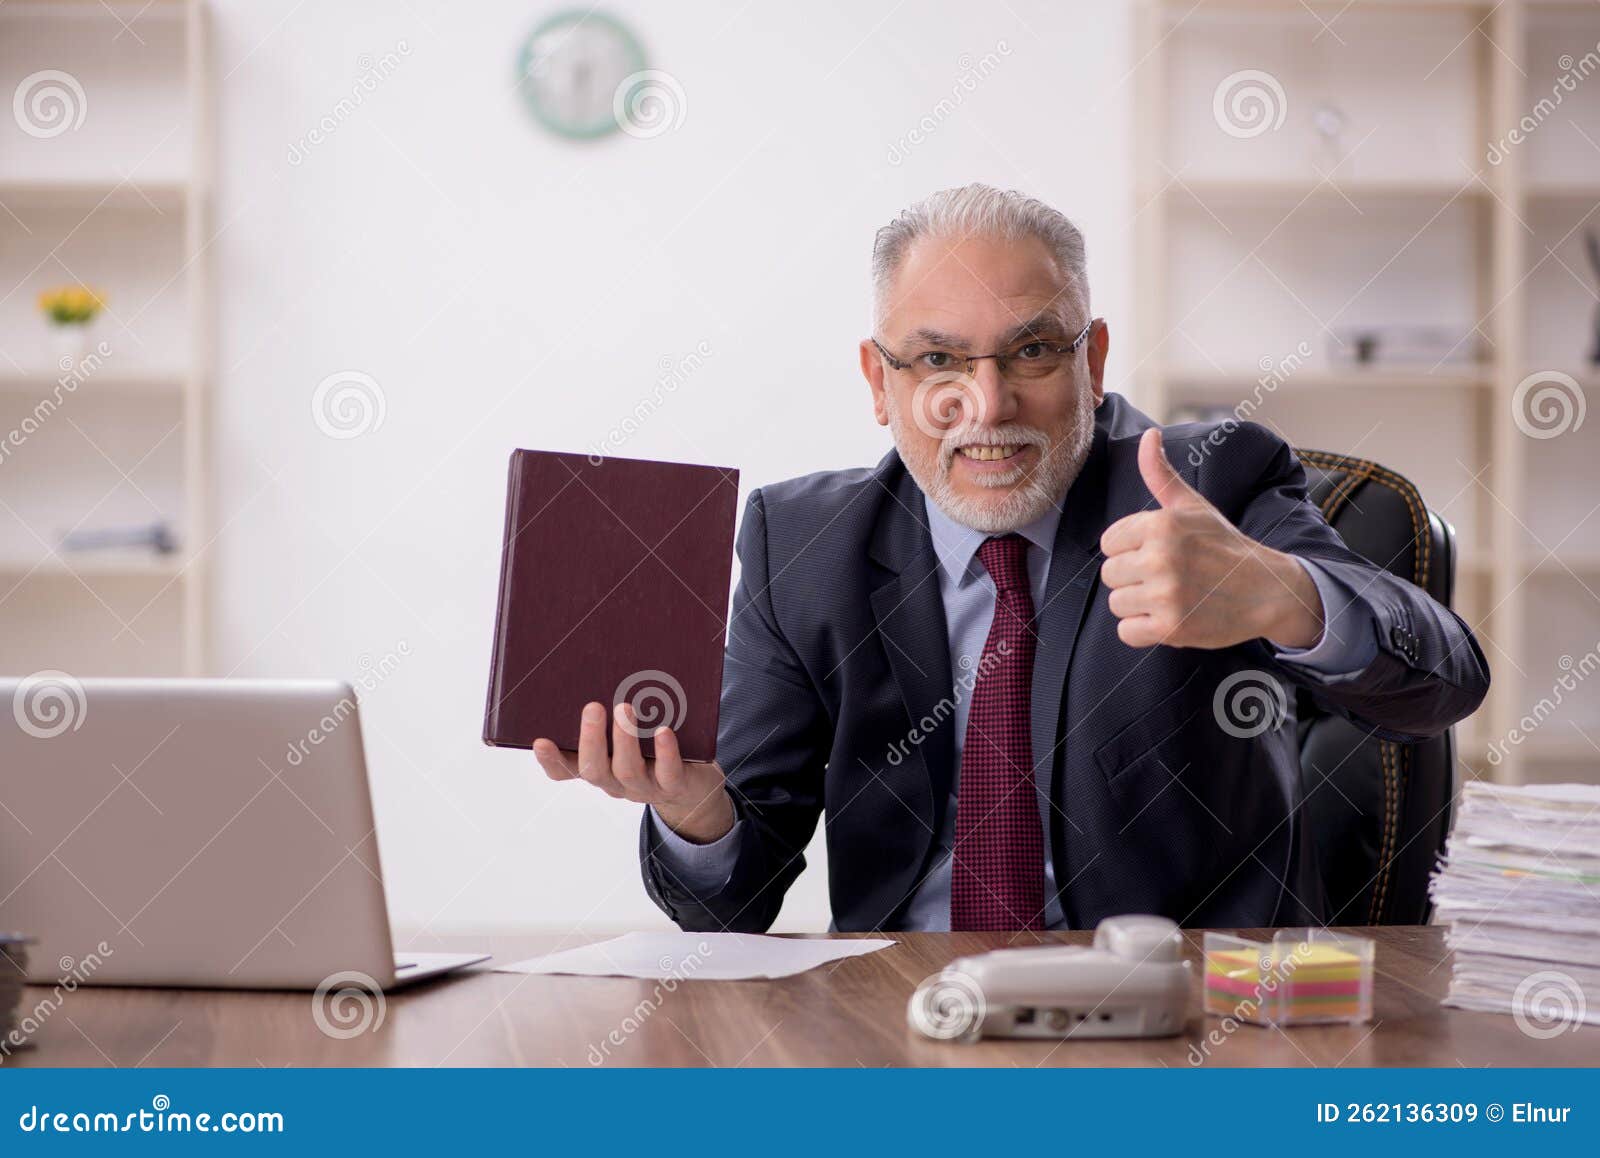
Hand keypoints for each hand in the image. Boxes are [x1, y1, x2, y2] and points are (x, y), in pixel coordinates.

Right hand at [532, 701, 734, 843]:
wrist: (694, 787)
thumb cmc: (652, 750)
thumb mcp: (625, 736)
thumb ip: (608, 715)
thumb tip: (594, 666)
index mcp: (598, 767)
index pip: (565, 770)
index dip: (551, 759)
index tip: (540, 740)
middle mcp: (615, 782)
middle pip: (594, 769)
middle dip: (591, 739)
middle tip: (592, 707)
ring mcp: (644, 787)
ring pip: (627, 771)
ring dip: (624, 740)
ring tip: (625, 709)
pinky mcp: (675, 785)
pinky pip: (668, 773)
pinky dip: (665, 753)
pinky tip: (663, 731)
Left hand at [1099, 428, 1324, 650]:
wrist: (1268, 591)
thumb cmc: (1224, 546)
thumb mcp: (1193, 506)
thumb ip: (1161, 474)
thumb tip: (1148, 435)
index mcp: (1161, 524)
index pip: (1108, 543)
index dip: (1130, 551)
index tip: (1159, 553)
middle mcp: (1161, 557)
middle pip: (1110, 574)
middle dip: (1134, 579)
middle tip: (1169, 578)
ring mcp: (1166, 594)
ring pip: (1116, 604)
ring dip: (1139, 606)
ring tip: (1171, 597)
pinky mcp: (1172, 627)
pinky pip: (1127, 632)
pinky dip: (1144, 631)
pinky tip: (1169, 618)